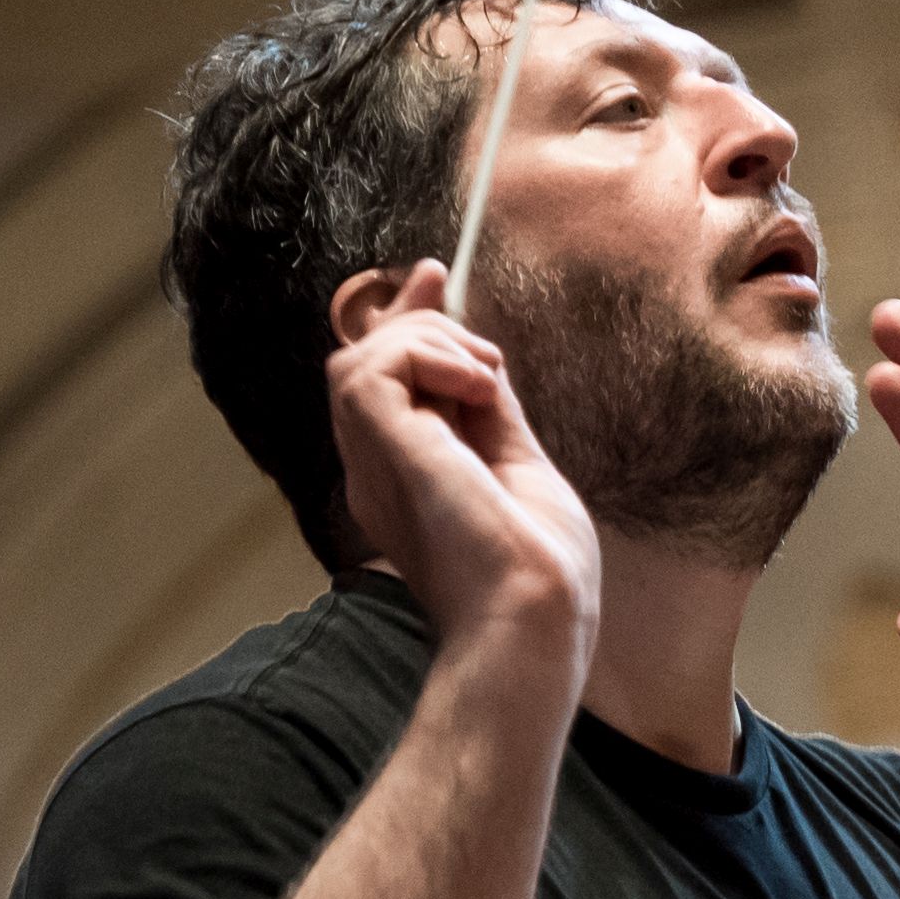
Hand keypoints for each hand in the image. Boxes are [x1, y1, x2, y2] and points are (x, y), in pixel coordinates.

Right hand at [328, 260, 601, 673]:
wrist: (534, 623)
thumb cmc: (542, 574)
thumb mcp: (518, 471)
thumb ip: (491, 416)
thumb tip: (481, 358)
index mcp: (407, 482)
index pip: (381, 387)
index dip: (401, 325)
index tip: (431, 275)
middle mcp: (378, 472)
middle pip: (362, 363)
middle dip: (415, 319)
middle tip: (484, 349)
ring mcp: (374, 466)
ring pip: (357, 358)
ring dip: (429, 341)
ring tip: (486, 379)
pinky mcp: (383, 455)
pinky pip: (368, 369)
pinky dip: (423, 356)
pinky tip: (476, 387)